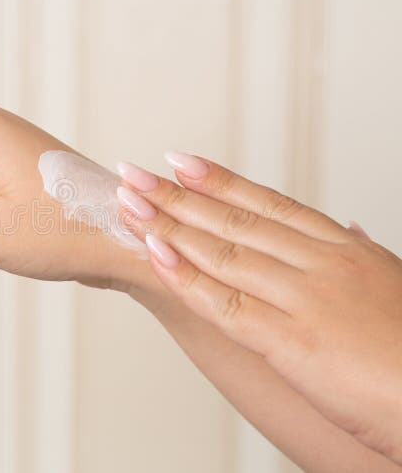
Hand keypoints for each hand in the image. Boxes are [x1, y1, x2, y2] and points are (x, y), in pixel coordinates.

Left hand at [116, 153, 401, 463]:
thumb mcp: (391, 284)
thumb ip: (358, 255)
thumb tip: (348, 229)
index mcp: (343, 250)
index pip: (270, 204)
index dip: (220, 181)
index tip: (180, 162)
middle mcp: (321, 264)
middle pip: (235, 220)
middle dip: (177, 195)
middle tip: (133, 174)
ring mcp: (305, 300)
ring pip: (223, 253)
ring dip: (169, 226)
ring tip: (129, 205)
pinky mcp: (292, 342)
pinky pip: (226, 303)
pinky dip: (185, 277)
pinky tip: (154, 254)